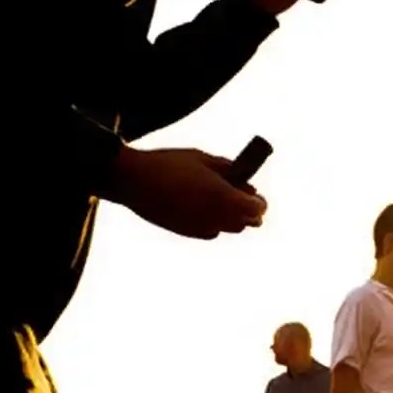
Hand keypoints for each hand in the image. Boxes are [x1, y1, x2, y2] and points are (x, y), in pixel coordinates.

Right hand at [105, 146, 266, 239]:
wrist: (134, 180)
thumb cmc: (169, 164)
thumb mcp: (203, 159)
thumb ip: (229, 171)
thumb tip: (248, 183)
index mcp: (224, 197)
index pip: (257, 208)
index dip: (259, 201)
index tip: (254, 193)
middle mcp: (217, 217)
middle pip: (248, 223)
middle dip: (249, 211)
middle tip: (242, 196)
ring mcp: (201, 227)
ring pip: (230, 229)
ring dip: (232, 217)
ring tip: (221, 199)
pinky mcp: (187, 233)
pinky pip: (211, 231)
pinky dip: (214, 222)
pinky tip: (202, 207)